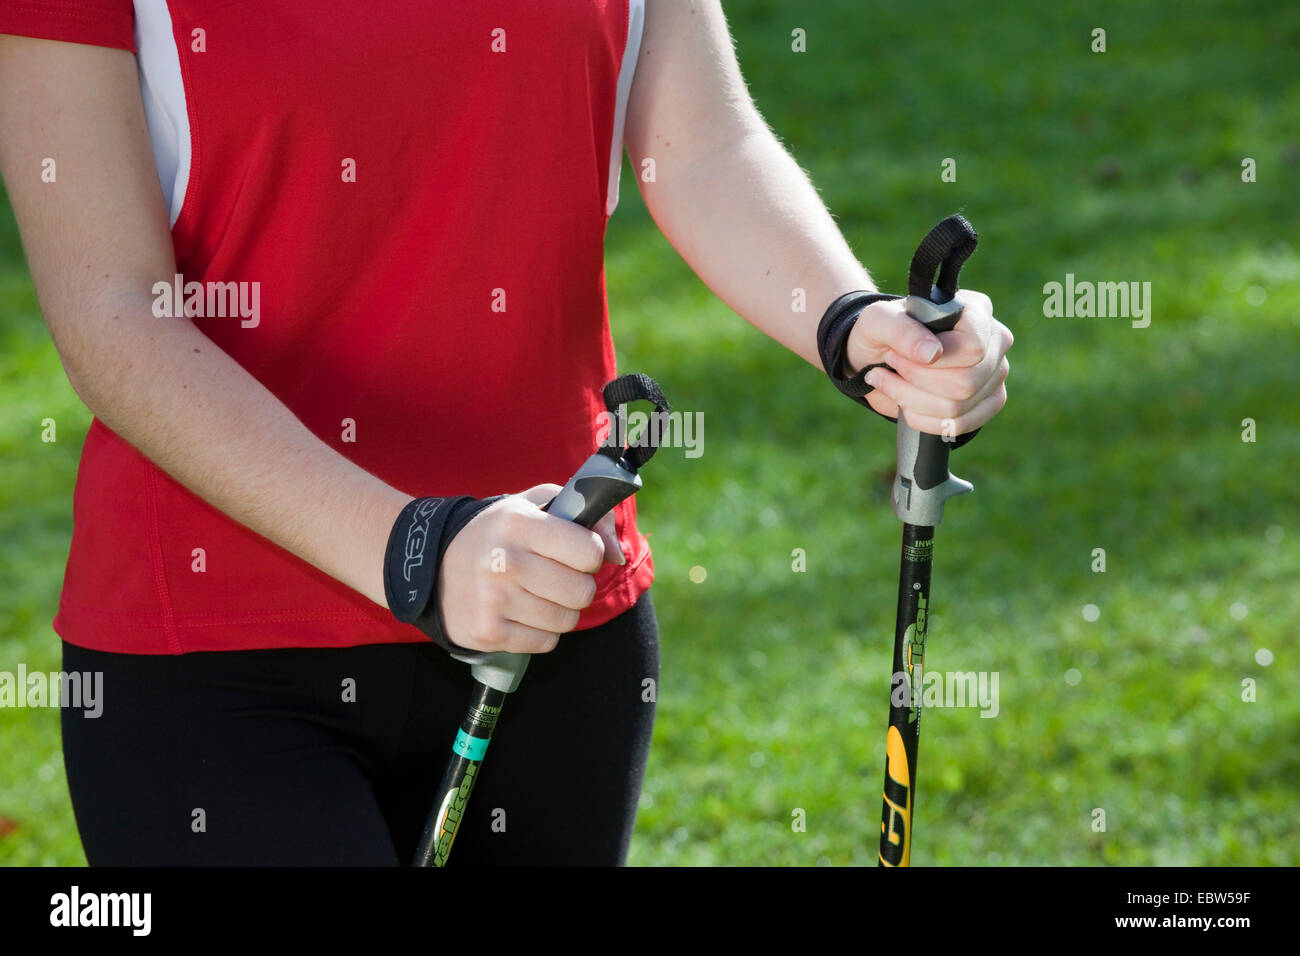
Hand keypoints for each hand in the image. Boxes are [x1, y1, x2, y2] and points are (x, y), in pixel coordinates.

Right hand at [437, 484, 623, 654]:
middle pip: (582, 591)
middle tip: (557, 577)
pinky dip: (542, 631)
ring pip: (566, 620)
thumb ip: (587, 514)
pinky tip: (522, 613)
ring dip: (561, 610)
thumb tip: (618, 555)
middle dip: (578, 586)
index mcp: (518, 523)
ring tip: (538, 594)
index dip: (590, 553)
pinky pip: (546, 642)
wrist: (429, 565)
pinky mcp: (488, 633)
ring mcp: (494, 600)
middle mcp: (504, 561)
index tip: (575, 552)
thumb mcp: (535, 505)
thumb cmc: (496, 534)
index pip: (589, 551)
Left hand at [845, 290, 1012, 435]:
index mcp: (977, 311)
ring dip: (912, 400)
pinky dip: (923, 420)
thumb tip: (933, 354)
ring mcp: (995, 374)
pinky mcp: (988, 403)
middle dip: (916, 381)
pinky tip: (905, 405)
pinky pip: (960, 426)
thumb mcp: (879, 320)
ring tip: (889, 383)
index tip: (896, 354)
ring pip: (959, 407)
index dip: (936, 360)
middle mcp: (995, 342)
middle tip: (889, 366)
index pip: (973, 346)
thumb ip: (904, 331)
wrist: (878, 357)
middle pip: (966, 382)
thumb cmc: (883, 332)